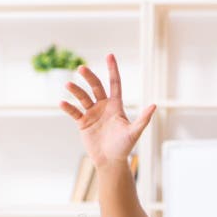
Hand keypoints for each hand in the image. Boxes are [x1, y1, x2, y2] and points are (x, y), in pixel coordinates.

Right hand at [60, 54, 155, 168]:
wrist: (111, 161)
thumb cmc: (124, 147)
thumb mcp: (134, 132)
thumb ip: (143, 119)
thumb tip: (154, 105)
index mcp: (116, 105)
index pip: (114, 83)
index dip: (112, 69)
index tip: (110, 55)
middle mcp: (103, 106)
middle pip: (96, 87)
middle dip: (89, 77)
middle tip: (81, 68)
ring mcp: (92, 113)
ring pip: (83, 97)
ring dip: (76, 90)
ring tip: (68, 85)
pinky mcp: (83, 123)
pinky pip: (74, 112)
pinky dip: (68, 107)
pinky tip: (62, 102)